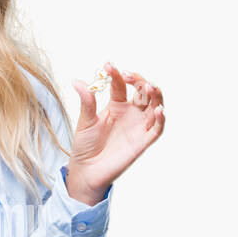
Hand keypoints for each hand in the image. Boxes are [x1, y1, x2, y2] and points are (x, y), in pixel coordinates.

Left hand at [67, 62, 164, 200]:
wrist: (86, 170)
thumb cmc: (85, 146)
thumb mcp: (85, 121)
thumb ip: (87, 102)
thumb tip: (78, 81)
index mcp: (116, 106)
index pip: (121, 86)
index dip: (117, 74)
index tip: (108, 66)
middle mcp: (130, 113)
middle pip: (143, 92)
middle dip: (140, 81)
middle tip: (130, 76)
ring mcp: (138, 127)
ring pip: (154, 107)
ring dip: (156, 96)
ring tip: (150, 86)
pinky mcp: (142, 142)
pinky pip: (156, 129)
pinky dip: (160, 119)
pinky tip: (158, 110)